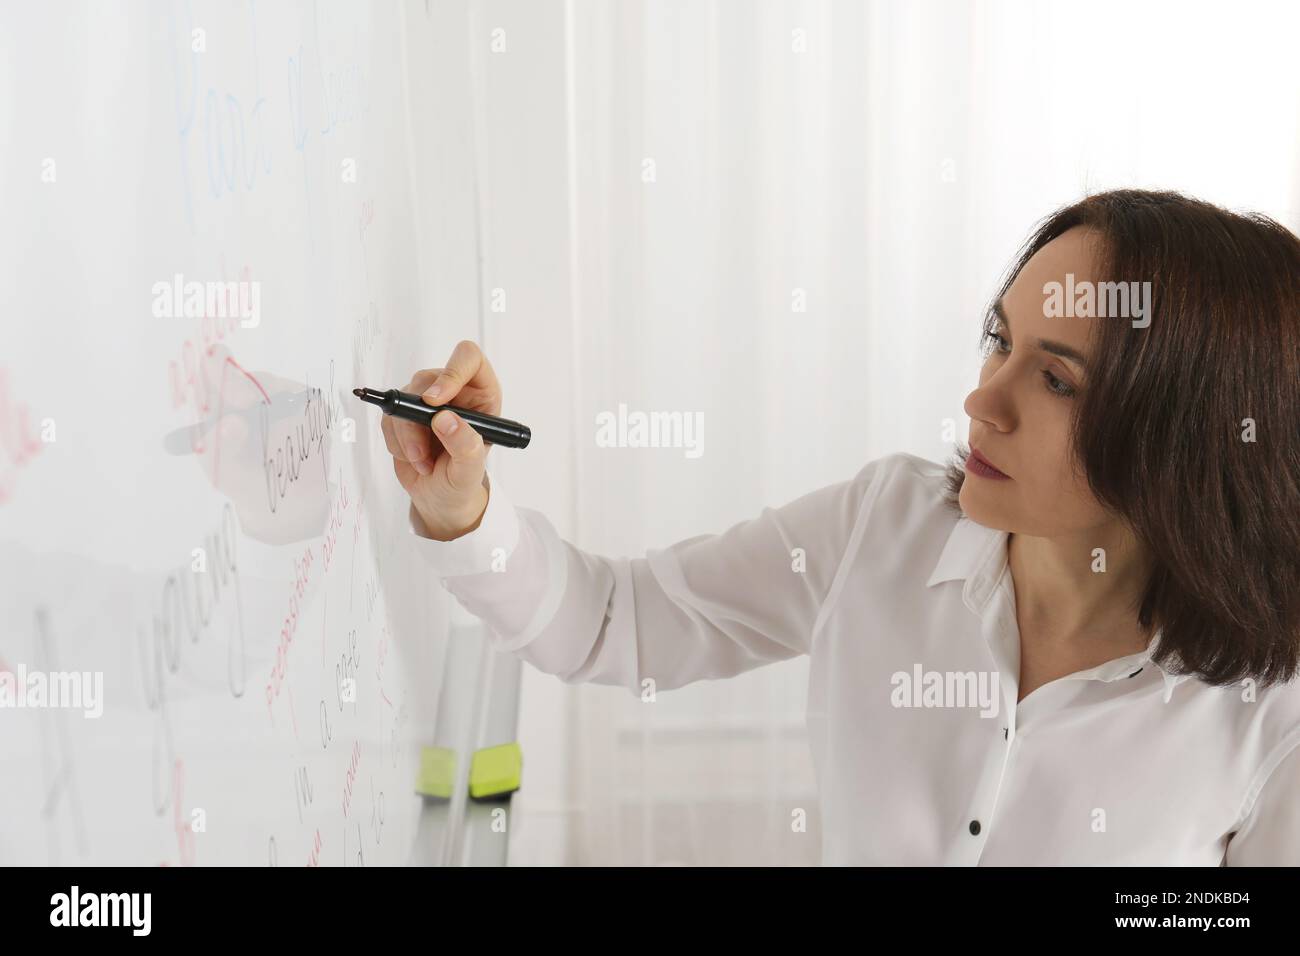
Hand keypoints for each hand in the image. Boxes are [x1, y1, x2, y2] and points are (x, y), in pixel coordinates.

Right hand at [381, 340, 500, 539]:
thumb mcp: (470, 471)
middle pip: (426, 380)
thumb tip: (445, 419)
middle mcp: (454, 391)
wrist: (441, 498)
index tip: (435, 401)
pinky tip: (413, 458)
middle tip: (421, 452)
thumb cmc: (462, 482)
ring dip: (407, 437)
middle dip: (418, 420)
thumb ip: (465, 446)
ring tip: (424, 463)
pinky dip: (396, 442)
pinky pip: (390, 418)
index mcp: (481, 394)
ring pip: (403, 400)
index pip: (468, 359)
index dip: (451, 373)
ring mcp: (427, 401)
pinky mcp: (405, 413)